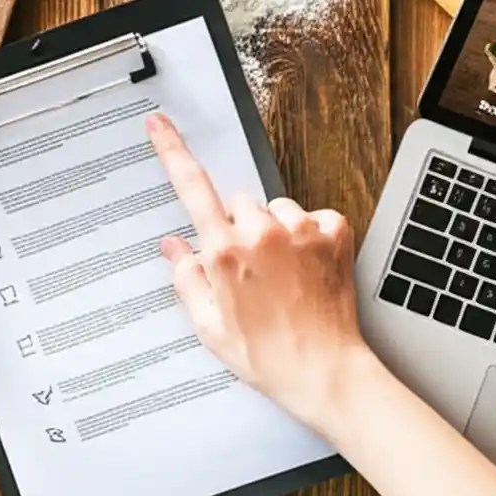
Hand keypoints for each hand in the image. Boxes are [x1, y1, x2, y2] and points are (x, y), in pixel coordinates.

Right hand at [147, 113, 370, 429]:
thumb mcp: (210, 327)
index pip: (191, 188)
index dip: (173, 151)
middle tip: (253, 268)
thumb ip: (187, 280)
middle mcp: (261, 233)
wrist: (325, 372)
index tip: (160, 124)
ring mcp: (300, 229)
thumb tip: (174, 247)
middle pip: (240, 202)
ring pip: (278, 208)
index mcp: (224, 253)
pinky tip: (311, 268)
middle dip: (240, 225)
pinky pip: (316, 216)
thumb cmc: (268, 356)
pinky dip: (314, 235)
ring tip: (286, 274)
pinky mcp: (334, 232)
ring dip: (278, 230)